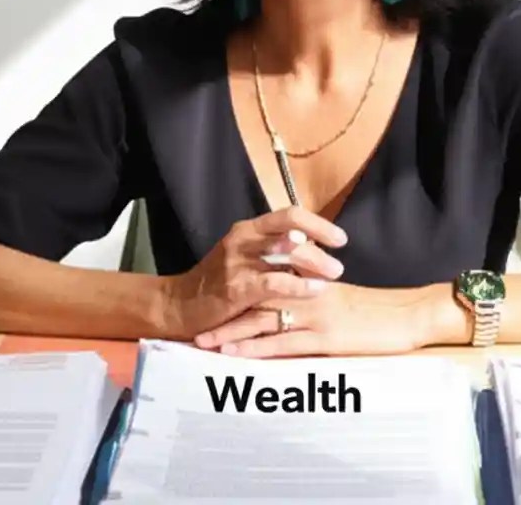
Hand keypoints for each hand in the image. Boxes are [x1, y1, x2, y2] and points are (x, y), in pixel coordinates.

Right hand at [163, 206, 347, 338]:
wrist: (180, 305)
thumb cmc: (217, 283)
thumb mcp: (243, 258)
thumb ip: (272, 251)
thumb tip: (311, 247)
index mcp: (247, 229)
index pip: (289, 215)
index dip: (318, 224)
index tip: (340, 238)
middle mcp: (243, 240)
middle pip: (293, 232)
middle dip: (321, 247)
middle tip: (338, 265)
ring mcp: (238, 263)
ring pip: (288, 254)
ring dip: (316, 264)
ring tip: (333, 276)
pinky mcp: (237, 288)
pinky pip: (276, 281)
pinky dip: (300, 284)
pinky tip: (316, 290)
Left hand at [192, 282, 438, 357]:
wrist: (411, 315)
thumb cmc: (381, 311)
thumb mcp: (344, 299)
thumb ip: (318, 297)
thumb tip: (296, 304)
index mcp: (314, 282)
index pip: (269, 283)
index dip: (240, 292)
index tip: (214, 303)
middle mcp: (309, 294)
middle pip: (257, 301)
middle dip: (225, 313)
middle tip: (196, 325)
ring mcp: (316, 315)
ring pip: (263, 321)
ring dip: (231, 333)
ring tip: (204, 343)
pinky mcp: (326, 337)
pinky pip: (283, 343)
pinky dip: (256, 349)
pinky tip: (235, 356)